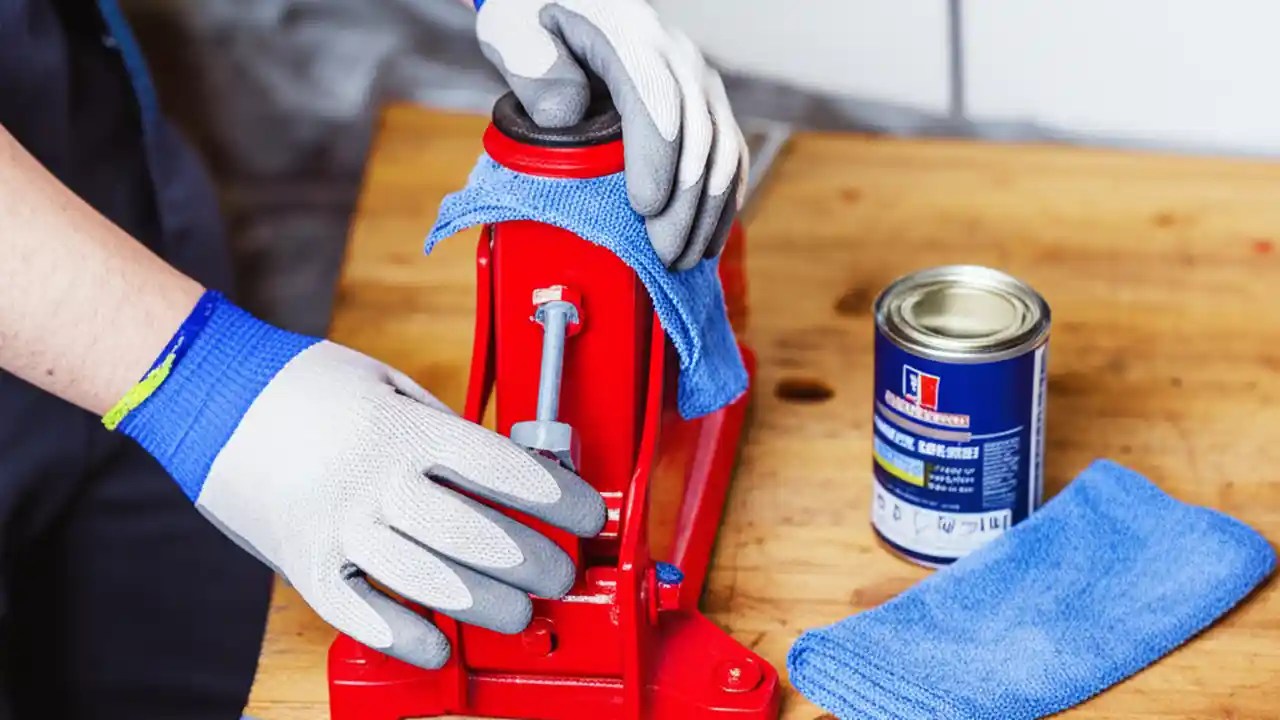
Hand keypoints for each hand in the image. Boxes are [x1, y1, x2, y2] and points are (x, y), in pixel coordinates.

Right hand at [110, 292, 605, 668]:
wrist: (208, 396)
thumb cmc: (302, 386)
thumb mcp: (387, 383)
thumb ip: (444, 427)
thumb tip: (503, 470)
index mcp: (406, 431)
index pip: (504, 470)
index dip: (560, 498)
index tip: (590, 515)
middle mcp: (377, 482)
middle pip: (479, 535)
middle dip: (537, 562)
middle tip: (561, 573)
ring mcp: (340, 527)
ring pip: (432, 583)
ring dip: (489, 607)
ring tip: (520, 613)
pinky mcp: (305, 564)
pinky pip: (362, 615)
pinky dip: (406, 637)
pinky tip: (440, 646)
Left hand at [475, 0, 748, 269]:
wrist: (565, 3)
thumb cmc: (531, 20)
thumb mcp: (513, 33)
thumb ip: (535, 71)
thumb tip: (566, 117)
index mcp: (629, 34)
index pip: (656, 98)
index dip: (657, 157)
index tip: (644, 208)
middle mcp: (676, 55)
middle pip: (698, 134)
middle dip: (685, 203)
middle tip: (663, 255)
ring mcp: (697, 80)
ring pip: (722, 150)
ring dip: (708, 211)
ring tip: (683, 259)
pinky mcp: (705, 105)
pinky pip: (728, 156)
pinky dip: (723, 201)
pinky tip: (707, 239)